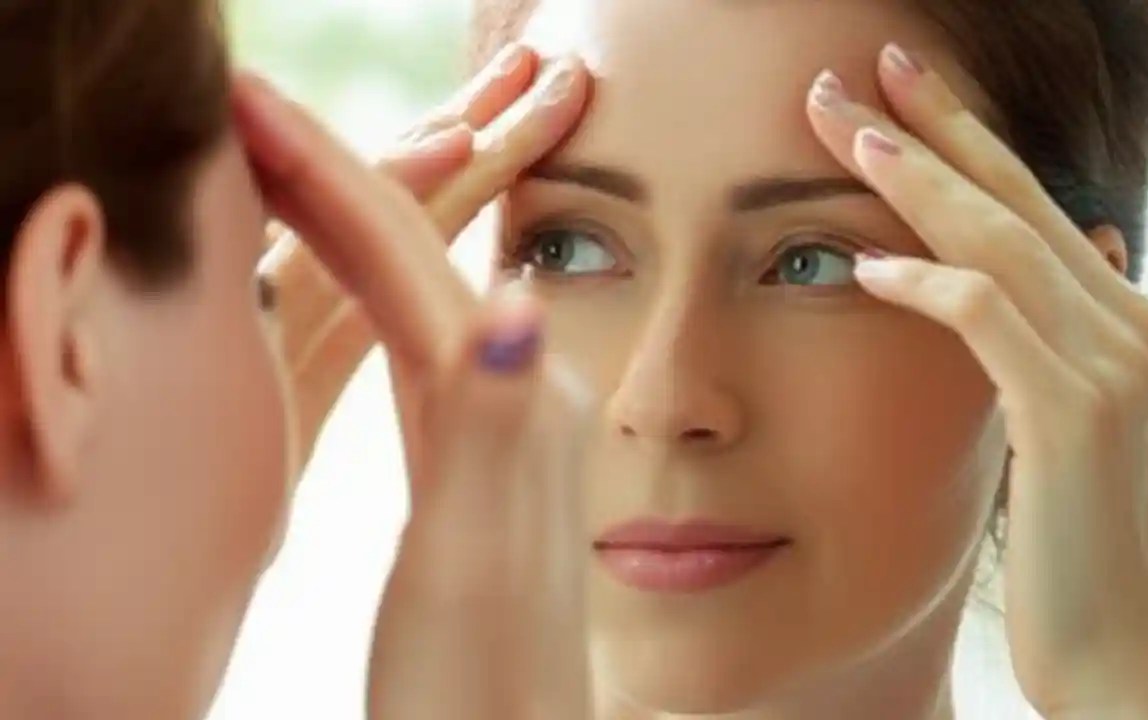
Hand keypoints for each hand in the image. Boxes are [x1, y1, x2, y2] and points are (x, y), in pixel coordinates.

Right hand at [233, 70, 593, 719]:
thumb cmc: (474, 688)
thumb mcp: (470, 564)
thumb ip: (489, 432)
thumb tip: (514, 298)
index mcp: (504, 401)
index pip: (404, 255)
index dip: (324, 175)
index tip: (243, 105)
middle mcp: (517, 394)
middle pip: (415, 252)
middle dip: (334, 174)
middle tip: (246, 109)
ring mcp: (499, 422)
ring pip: (414, 286)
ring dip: (349, 219)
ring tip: (281, 166)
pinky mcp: (474, 456)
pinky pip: (415, 341)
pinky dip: (369, 290)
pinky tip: (354, 278)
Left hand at [806, 45, 1147, 718]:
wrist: (1126, 658)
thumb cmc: (1079, 551)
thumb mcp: (1071, 426)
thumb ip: (1067, 339)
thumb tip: (1079, 255)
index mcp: (1117, 320)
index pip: (1027, 205)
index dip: (963, 138)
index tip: (894, 90)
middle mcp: (1127, 323)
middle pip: (1013, 198)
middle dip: (934, 126)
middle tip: (858, 66)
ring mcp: (1111, 367)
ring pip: (1001, 240)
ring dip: (917, 180)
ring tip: (845, 127)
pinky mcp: (1076, 419)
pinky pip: (991, 323)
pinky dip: (930, 284)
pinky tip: (865, 264)